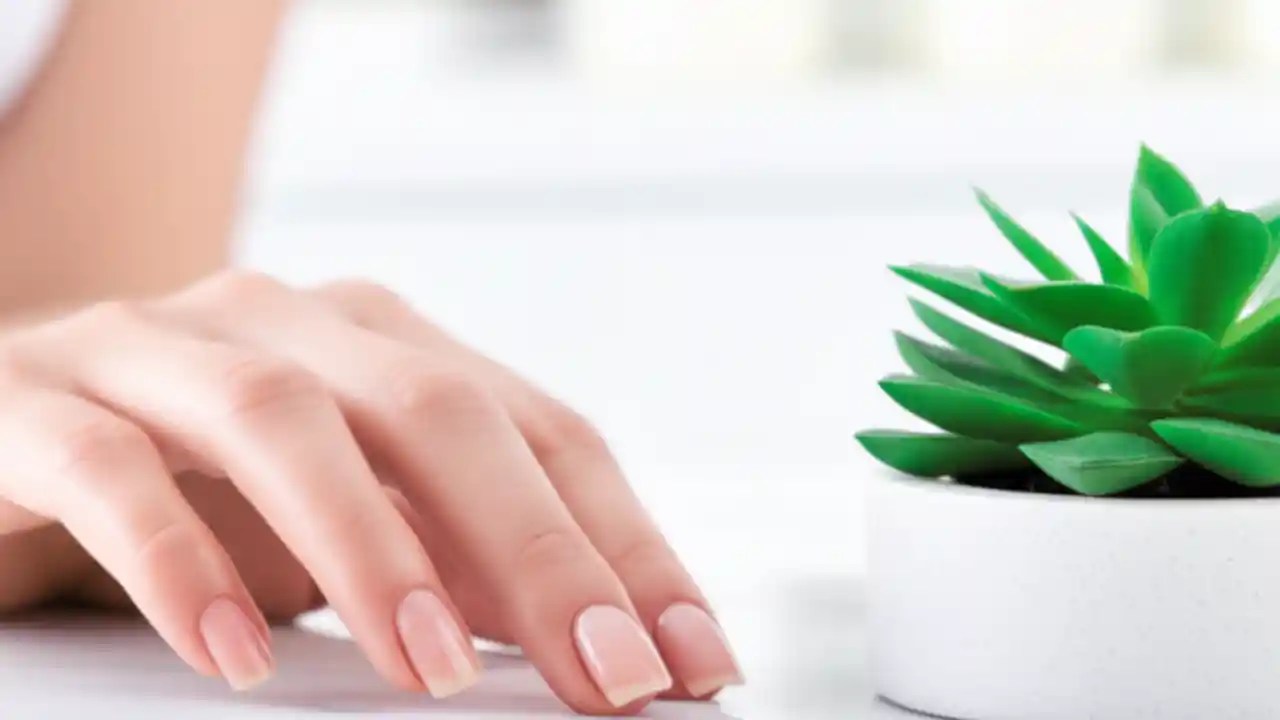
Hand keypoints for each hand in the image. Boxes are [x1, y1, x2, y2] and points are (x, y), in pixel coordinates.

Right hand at [0, 271, 741, 714]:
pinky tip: (235, 657)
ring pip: (284, 418)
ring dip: (374, 550)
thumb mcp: (348, 527)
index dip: (627, 542)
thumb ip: (451, 560)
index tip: (694, 658)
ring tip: (436, 673)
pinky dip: (180, 562)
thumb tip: (588, 644)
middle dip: (538, 550)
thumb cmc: (197, 486)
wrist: (2, 433)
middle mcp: (284, 323)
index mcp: (380, 345)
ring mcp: (157, 349)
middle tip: (607, 678)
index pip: (540, 430)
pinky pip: (111, 467)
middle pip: (439, 411)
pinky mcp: (34, 400)